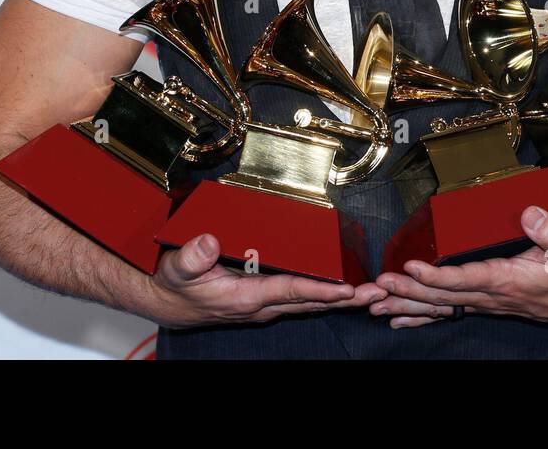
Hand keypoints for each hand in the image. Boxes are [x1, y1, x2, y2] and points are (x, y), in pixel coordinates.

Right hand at [147, 234, 385, 329]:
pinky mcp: (266, 299)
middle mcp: (262, 305)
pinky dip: (326, 295)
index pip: (292, 291)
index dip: (321, 290)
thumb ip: (192, 257)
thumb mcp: (176, 268)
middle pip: (312, 300)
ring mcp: (266, 304)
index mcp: (247, 296)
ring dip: (343, 298)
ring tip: (373, 293)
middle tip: (380, 293)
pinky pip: (302, 297)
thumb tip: (210, 243)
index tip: (348, 290)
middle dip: (347, 299)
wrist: (167, 301)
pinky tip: (344, 290)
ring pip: (311, 301)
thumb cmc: (175, 284)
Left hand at [370, 205, 547, 328]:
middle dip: (408, 292)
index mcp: (506, 279)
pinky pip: (447, 311)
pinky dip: (422, 315)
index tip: (411, 268)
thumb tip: (530, 213)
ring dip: (407, 305)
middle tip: (378, 287)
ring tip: (377, 306)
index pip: (464, 279)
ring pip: (439, 306)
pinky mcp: (483, 301)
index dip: (436, 276)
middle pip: (442, 296)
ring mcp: (484, 301)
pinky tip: (400, 319)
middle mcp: (490, 294)